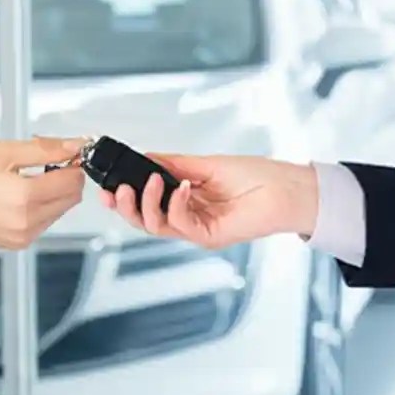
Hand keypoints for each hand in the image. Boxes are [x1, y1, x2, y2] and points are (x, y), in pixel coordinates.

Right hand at [0, 137, 85, 252]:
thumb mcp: (4, 151)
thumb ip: (46, 148)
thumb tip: (75, 145)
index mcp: (25, 197)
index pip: (74, 180)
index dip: (74, 162)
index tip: (66, 152)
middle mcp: (27, 221)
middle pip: (72, 197)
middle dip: (66, 177)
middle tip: (45, 161)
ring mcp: (23, 236)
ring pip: (61, 210)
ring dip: (54, 192)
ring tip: (25, 177)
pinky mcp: (17, 243)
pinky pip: (44, 222)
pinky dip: (41, 206)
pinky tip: (18, 194)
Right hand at [98, 153, 317, 248]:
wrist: (287, 189)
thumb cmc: (256, 177)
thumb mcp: (205, 163)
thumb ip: (173, 164)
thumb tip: (144, 157)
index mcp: (185, 201)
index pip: (146, 204)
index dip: (123, 198)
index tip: (106, 186)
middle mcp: (188, 217)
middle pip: (144, 220)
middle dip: (125, 206)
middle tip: (116, 190)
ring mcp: (198, 229)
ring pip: (157, 227)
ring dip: (147, 203)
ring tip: (150, 182)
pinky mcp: (210, 236)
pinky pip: (181, 225)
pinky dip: (176, 205)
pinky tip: (183, 187)